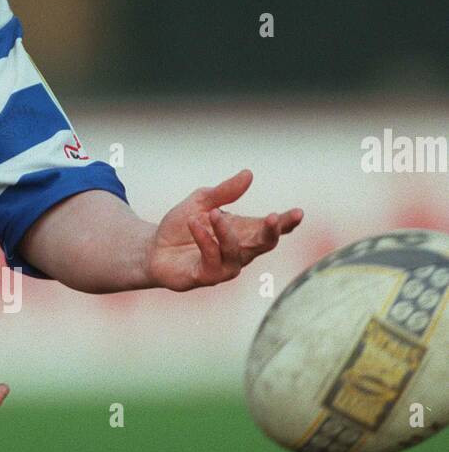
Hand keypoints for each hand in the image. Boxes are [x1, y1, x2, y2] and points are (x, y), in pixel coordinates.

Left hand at [146, 169, 302, 291]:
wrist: (153, 248)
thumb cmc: (182, 226)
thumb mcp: (202, 201)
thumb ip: (224, 191)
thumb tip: (248, 174)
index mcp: (245, 232)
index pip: (272, 229)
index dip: (287, 223)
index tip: (298, 213)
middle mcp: (240, 252)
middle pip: (265, 244)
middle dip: (271, 231)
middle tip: (273, 216)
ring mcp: (224, 267)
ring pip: (237, 253)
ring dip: (226, 232)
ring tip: (214, 213)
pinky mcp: (206, 277)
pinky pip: (212, 260)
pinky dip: (205, 241)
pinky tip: (195, 224)